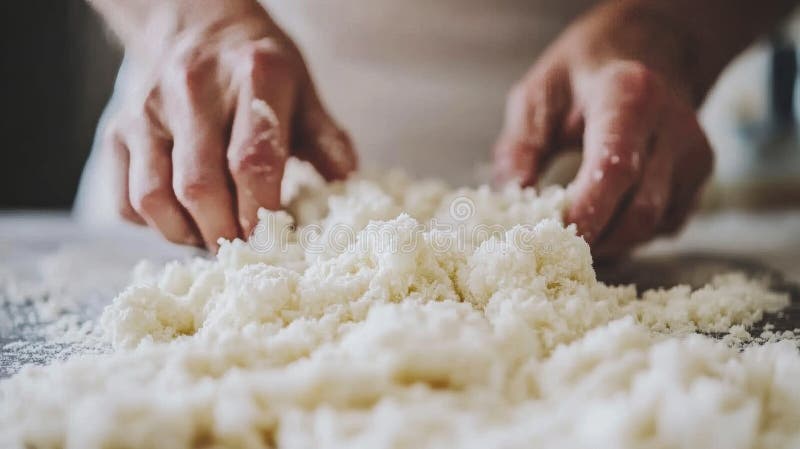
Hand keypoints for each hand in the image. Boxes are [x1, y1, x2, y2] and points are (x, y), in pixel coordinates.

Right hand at [101, 0, 355, 249]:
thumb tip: (344, 187)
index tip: (276, 239)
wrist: (193, 22)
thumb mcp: (302, 89)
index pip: (252, 159)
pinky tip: (184, 218)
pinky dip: (155, 225)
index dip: (263, 211)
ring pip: (153, 199)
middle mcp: (191, 90)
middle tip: (246, 249)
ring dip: (187, 235)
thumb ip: (326, 138)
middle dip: (225, 233)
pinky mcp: (116, 132)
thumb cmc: (255, 66)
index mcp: (253, 75)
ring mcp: (145, 111)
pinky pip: (126, 200)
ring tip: (213, 236)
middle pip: (199, 187)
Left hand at [493, 2, 712, 258]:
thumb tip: (510, 202)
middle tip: (552, 249)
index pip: (614, 167)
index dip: (586, 212)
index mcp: (629, 95)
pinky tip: (602, 221)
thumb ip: (520, 148)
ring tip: (571, 236)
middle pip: (639, 209)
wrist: (648, 48)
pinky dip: (628, 235)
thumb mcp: (537, 95)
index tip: (552, 238)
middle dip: (595, 239)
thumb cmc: (582, 74)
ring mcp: (693, 154)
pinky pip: (663, 224)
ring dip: (610, 243)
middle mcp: (673, 125)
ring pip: (653, 224)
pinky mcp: (699, 176)